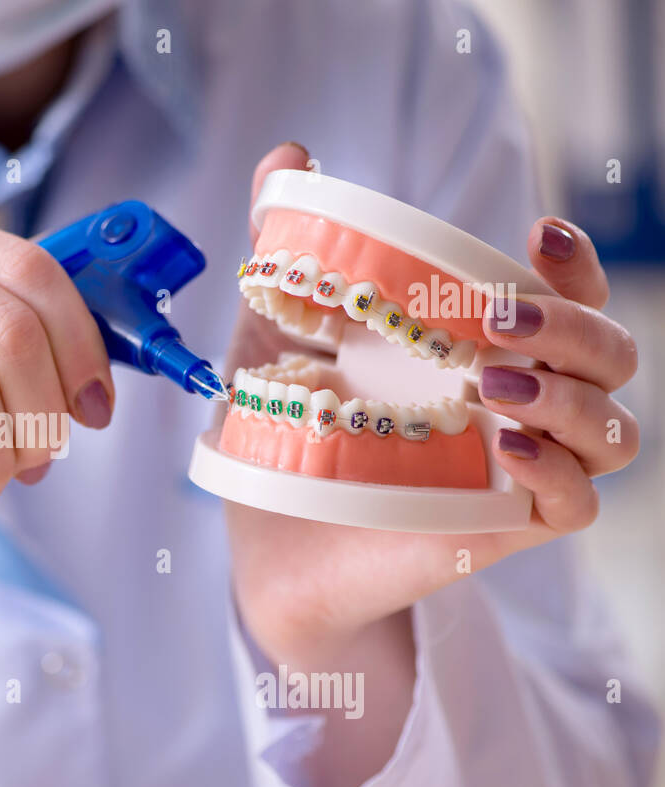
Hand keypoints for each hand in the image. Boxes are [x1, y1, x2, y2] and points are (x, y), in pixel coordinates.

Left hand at [224, 145, 639, 667]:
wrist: (268, 533)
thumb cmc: (287, 428)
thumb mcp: (278, 330)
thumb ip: (289, 246)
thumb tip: (287, 157)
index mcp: (486, 348)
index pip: (570, 300)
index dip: (574, 266)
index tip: (538, 235)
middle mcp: (520, 403)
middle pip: (610, 355)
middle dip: (573, 327)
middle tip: (496, 321)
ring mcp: (519, 469)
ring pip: (612, 430)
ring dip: (571, 397)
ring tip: (494, 381)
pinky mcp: (502, 530)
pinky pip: (576, 505)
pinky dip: (556, 474)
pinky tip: (507, 446)